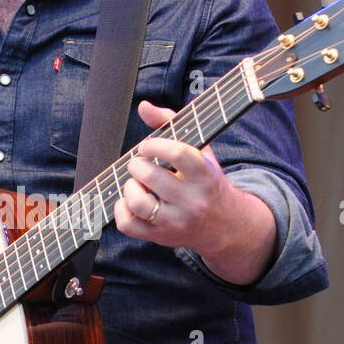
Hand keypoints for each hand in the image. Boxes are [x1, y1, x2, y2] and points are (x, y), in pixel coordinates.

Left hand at [115, 100, 276, 284]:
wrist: (222, 224)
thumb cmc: (205, 180)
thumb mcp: (199, 151)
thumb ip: (171, 123)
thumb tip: (143, 106)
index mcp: (205, 175)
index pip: (178, 153)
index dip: (154, 145)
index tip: (148, 147)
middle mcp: (193, 201)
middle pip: (151, 176)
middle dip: (137, 164)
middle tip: (140, 164)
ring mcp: (176, 222)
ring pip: (138, 202)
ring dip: (129, 187)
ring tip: (136, 183)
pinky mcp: (161, 237)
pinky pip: (128, 225)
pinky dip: (121, 209)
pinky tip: (130, 201)